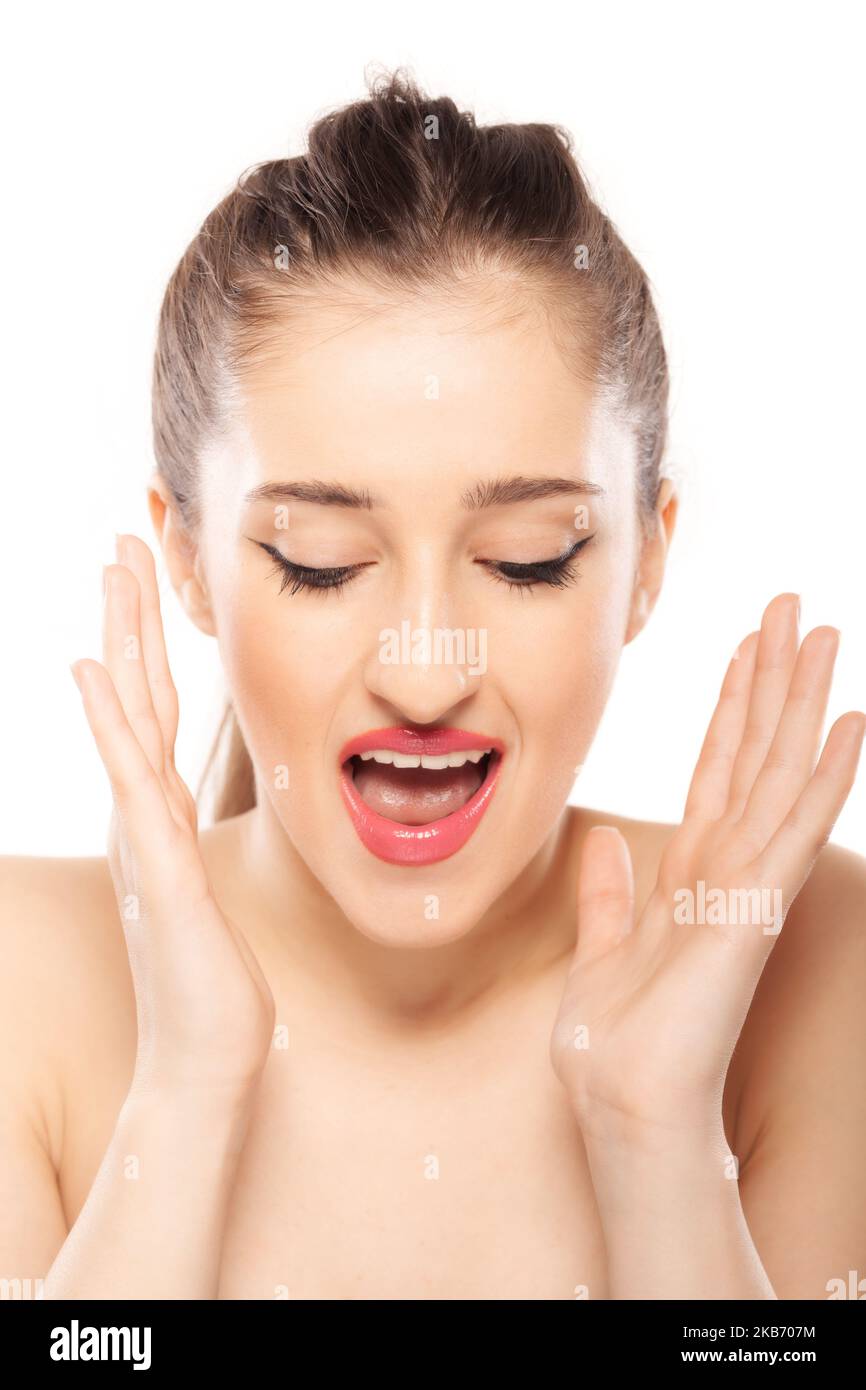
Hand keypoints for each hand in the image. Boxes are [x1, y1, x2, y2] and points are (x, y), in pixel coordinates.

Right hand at [71, 533, 274, 1102]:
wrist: (208, 1059)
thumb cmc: (215, 981)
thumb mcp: (214, 888)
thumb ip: (204, 842)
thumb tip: (205, 811)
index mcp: (163, 816)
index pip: (156, 709)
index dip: (151, 642)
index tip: (151, 577)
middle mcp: (145, 815)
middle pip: (135, 695)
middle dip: (130, 615)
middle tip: (122, 540)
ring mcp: (146, 836)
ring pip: (128, 717)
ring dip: (120, 640)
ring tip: (110, 571)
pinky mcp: (159, 866)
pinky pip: (130, 780)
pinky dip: (107, 721)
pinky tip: (89, 670)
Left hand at [550, 593, 864, 1144]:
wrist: (623, 1103)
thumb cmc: (616, 1045)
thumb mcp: (600, 951)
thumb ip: (610, 896)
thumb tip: (604, 843)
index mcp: (688, 873)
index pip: (715, 769)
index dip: (730, 706)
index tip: (743, 646)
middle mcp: (725, 867)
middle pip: (753, 753)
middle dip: (771, 678)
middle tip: (793, 606)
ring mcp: (746, 884)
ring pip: (780, 772)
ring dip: (802, 701)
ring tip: (823, 633)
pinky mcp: (755, 909)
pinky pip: (794, 828)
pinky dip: (822, 776)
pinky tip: (849, 723)